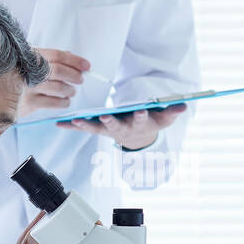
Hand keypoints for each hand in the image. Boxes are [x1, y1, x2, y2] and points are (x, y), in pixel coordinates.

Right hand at [19, 48, 92, 116]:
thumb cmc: (15, 76)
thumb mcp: (27, 61)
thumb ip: (47, 59)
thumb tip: (71, 55)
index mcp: (29, 56)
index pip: (57, 55)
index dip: (75, 60)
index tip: (87, 66)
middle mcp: (27, 71)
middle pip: (58, 71)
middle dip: (74, 75)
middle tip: (80, 79)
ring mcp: (27, 88)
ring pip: (58, 88)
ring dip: (69, 90)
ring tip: (71, 91)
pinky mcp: (28, 104)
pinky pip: (53, 103)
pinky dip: (63, 102)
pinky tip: (65, 101)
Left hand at [56, 103, 186, 150]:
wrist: (138, 139)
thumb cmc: (150, 124)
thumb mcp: (164, 119)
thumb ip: (172, 112)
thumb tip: (184, 105)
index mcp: (137, 125)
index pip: (140, 121)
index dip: (141, 116)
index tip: (141, 110)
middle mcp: (121, 130)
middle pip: (115, 126)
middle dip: (109, 121)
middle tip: (104, 116)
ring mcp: (108, 130)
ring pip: (96, 128)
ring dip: (86, 125)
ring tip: (76, 120)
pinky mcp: (98, 129)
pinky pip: (84, 127)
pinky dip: (72, 126)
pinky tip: (59, 123)